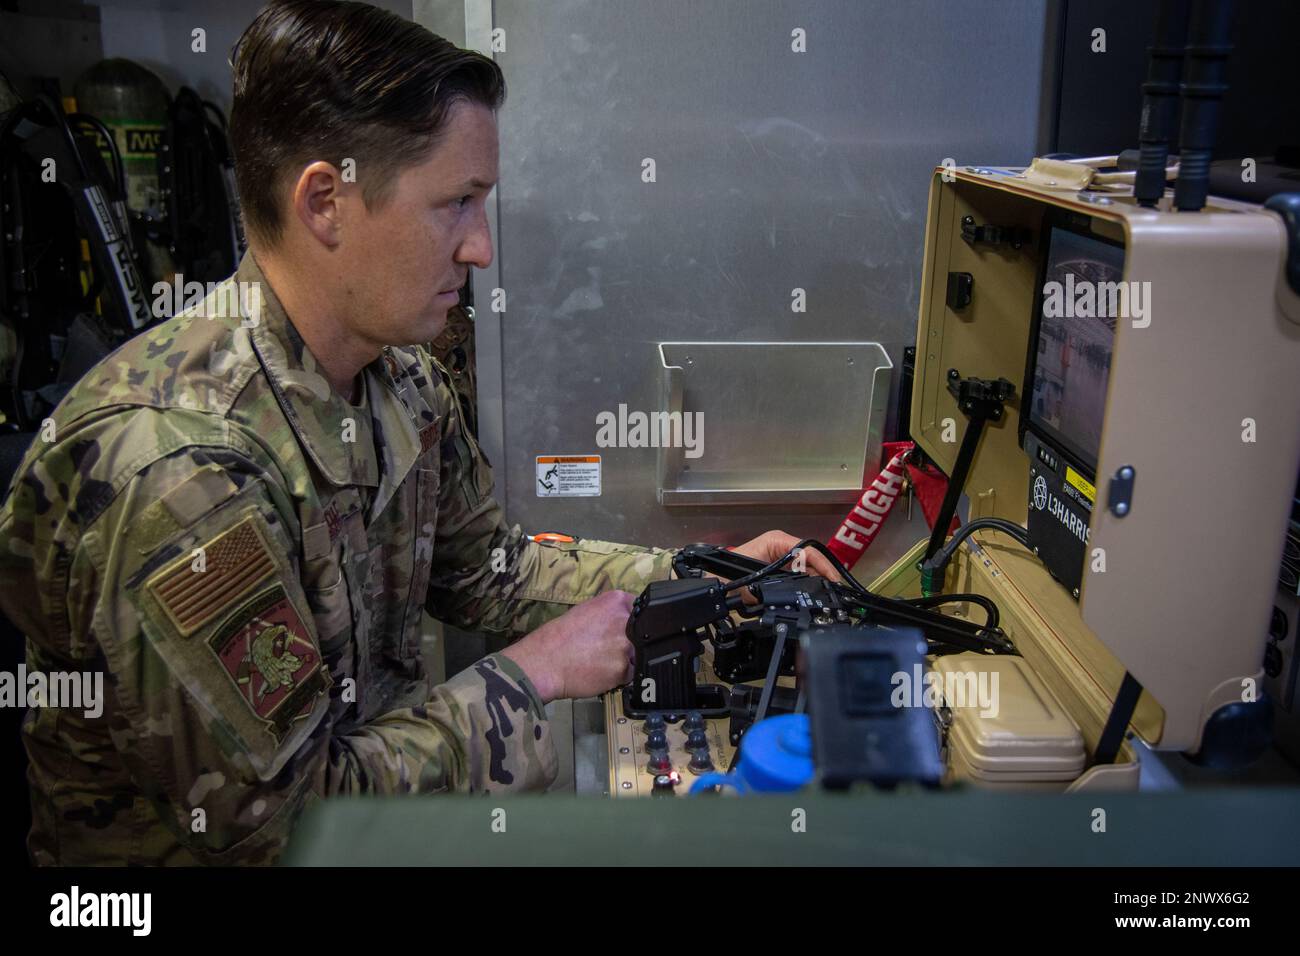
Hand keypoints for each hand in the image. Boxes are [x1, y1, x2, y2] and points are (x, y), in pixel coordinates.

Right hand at [500, 590, 635, 703]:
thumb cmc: (557, 637)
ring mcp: (625, 646)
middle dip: (628, 640)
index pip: (638, 608)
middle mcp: (624, 621)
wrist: (544, 663)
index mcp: (614, 601)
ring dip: (623, 659)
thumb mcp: (584, 611)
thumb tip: (625, 619)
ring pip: (636, 654)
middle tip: (606, 648)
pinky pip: (629, 673)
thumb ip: (609, 613)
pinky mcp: (623, 669)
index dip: (632, 620)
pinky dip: (618, 675)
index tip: (623, 629)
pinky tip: (599, 672)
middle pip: (640, 632)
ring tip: (600, 661)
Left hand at [728, 530, 841, 601]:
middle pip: (812, 559)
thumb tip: (799, 590)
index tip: (833, 578)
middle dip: (823, 574)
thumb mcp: (757, 579)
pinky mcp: (781, 567)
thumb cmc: (729, 574)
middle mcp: (781, 545)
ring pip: (808, 567)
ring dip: (816, 580)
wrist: (717, 584)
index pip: (808, 550)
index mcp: (776, 541)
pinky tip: (812, 594)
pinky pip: (800, 574)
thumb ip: (779, 582)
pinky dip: (807, 583)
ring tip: (826, 594)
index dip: (824, 564)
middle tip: (834, 590)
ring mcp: (782, 555)